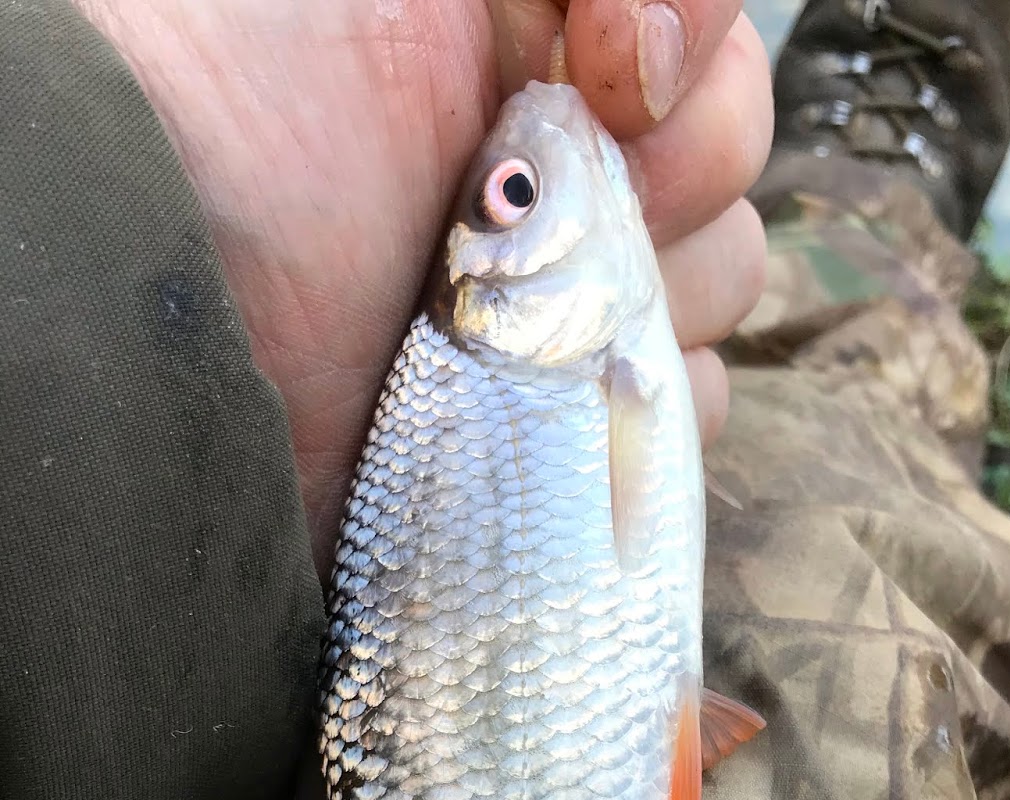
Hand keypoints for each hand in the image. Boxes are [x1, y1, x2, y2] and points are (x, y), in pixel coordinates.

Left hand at [75, 0, 771, 580]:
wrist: (170, 299)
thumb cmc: (254, 87)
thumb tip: (656, 44)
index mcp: (531, 53)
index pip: (703, 51)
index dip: (690, 58)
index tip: (610, 76)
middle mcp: (554, 175)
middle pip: (724, 170)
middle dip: (672, 178)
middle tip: (535, 202)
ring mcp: (557, 308)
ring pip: (711, 292)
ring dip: (659, 298)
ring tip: (529, 312)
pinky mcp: (545, 430)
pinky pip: (675, 423)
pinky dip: (649, 417)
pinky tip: (566, 398)